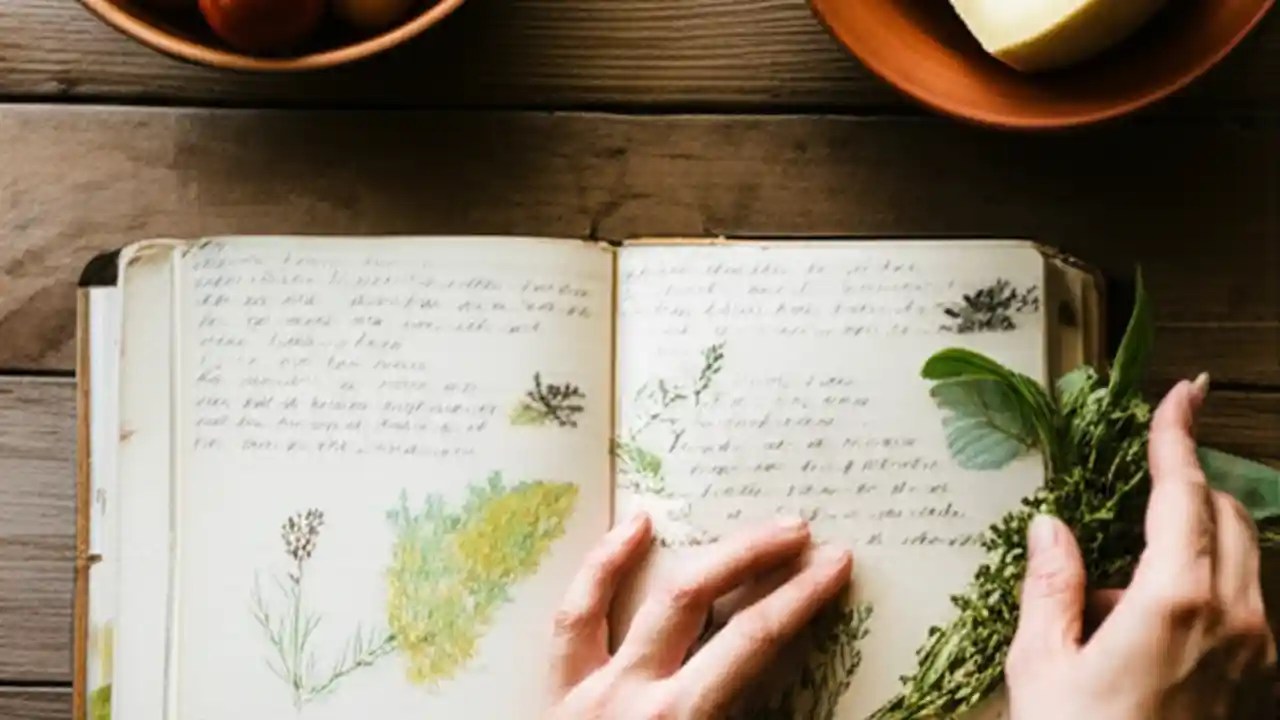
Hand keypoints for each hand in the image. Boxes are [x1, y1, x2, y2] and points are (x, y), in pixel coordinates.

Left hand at [542, 514, 852, 718]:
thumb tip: (784, 700)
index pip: (751, 642)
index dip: (798, 598)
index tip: (834, 564)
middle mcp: (630, 692)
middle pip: (695, 598)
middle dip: (752, 558)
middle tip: (800, 532)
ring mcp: (584, 685)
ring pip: (637, 593)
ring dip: (688, 553)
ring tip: (732, 522)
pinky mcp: (553, 689)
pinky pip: (573, 614)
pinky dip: (601, 566)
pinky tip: (632, 529)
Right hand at [1006, 376, 1277, 719]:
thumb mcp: (1044, 667)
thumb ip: (1053, 586)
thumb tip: (1053, 530)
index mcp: (1177, 601)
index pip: (1183, 492)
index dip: (1178, 434)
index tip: (1182, 394)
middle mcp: (1237, 621)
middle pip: (1226, 517)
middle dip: (1186, 489)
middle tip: (1133, 497)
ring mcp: (1262, 656)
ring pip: (1241, 564)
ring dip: (1189, 553)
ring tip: (1116, 606)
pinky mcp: (1266, 687)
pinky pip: (1246, 613)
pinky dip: (1204, 599)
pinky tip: (1146, 642)